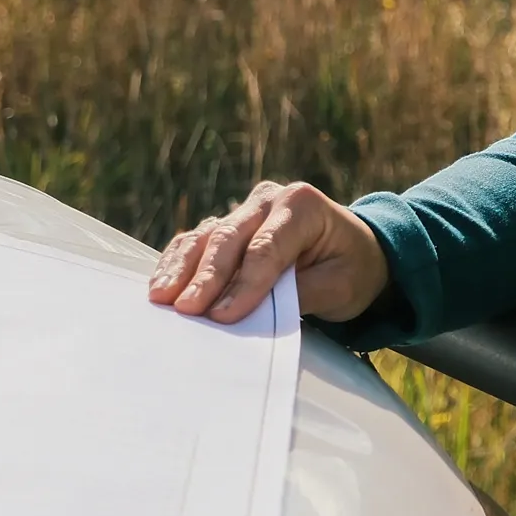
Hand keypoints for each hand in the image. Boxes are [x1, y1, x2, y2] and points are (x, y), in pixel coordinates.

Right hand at [150, 181, 389, 323]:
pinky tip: (161, 285)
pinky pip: (197, 241)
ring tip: (161, 299)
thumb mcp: (342, 285)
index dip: (244, 283)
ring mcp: (245, 210)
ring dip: (182, 269)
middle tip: (185, 309)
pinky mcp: (227, 226)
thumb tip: (257, 311)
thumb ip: (303, 294)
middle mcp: (269, 200)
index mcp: (303, 205)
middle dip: (206, 277)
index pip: (267, 248)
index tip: (223, 316)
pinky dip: (177, 263)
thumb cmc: (351, 267)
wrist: (355, 252)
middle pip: (230, 239)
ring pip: (206, 237)